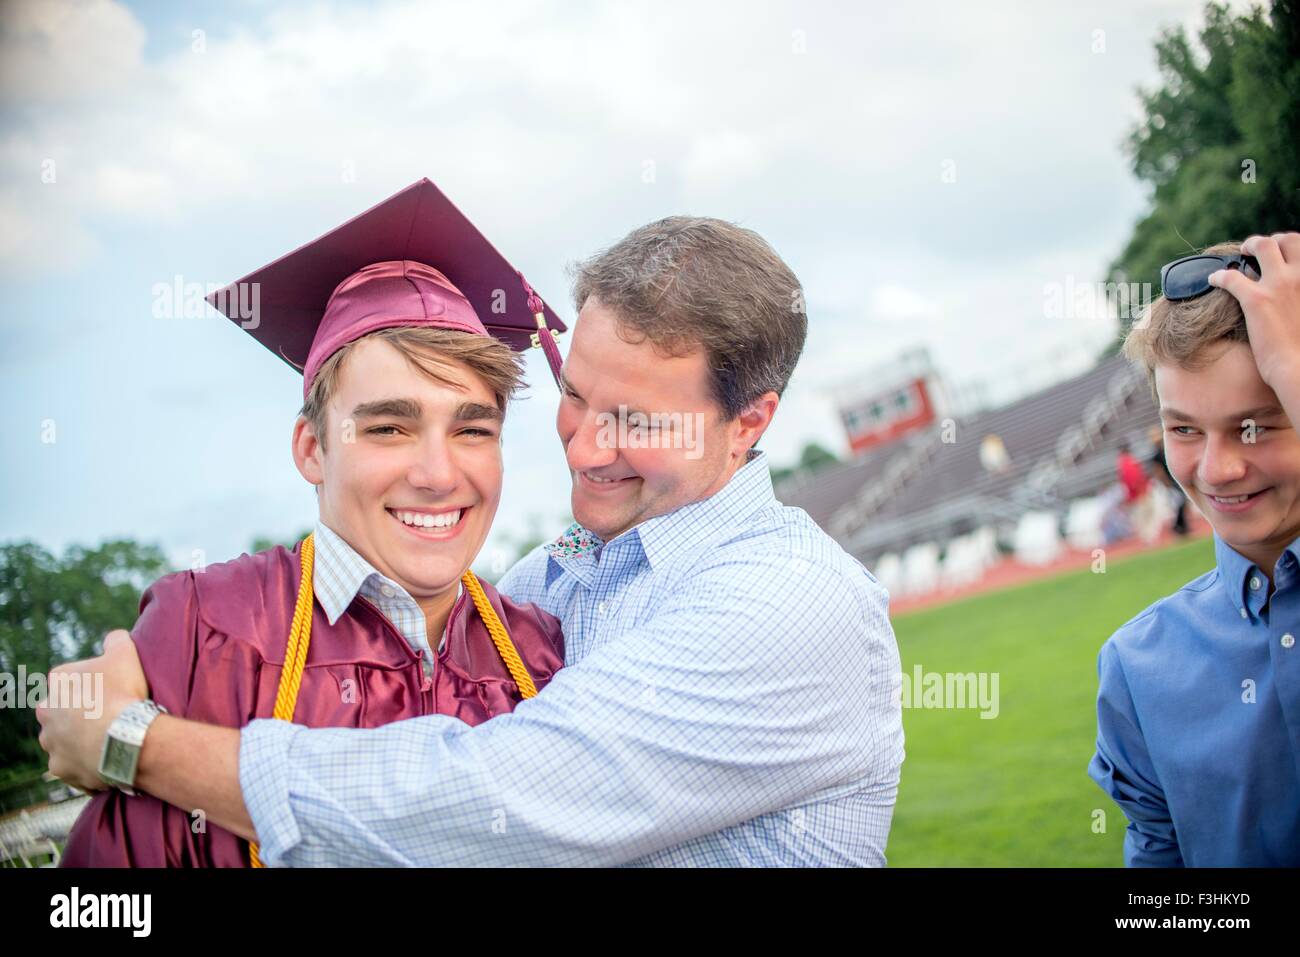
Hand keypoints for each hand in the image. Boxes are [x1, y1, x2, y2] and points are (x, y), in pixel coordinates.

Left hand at [35, 630, 148, 790]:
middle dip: (81, 713)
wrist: (125, 737)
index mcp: (58, 681)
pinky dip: (86, 762)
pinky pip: (72, 764)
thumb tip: (115, 638)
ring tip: (110, 739)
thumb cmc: (123, 693)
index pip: (72, 678)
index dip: (95, 683)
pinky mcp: (60, 768)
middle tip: (110, 715)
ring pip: (64, 739)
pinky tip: (106, 758)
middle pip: (64, 710)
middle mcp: (46, 711)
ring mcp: (51, 742)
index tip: (113, 690)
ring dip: (81, 739)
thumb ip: (116, 640)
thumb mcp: (125, 653)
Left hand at [1209, 232, 1299, 391]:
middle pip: (1286, 240)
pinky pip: (1231, 277)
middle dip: (1270, 241)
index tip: (1280, 255)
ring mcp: (1280, 284)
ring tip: (1236, 255)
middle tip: (1254, 250)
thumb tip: (1293, 296)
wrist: (1299, 368)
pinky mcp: (1256, 300)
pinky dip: (1219, 275)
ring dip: (1247, 246)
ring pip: (1261, 246)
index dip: (1289, 247)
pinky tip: (1212, 279)